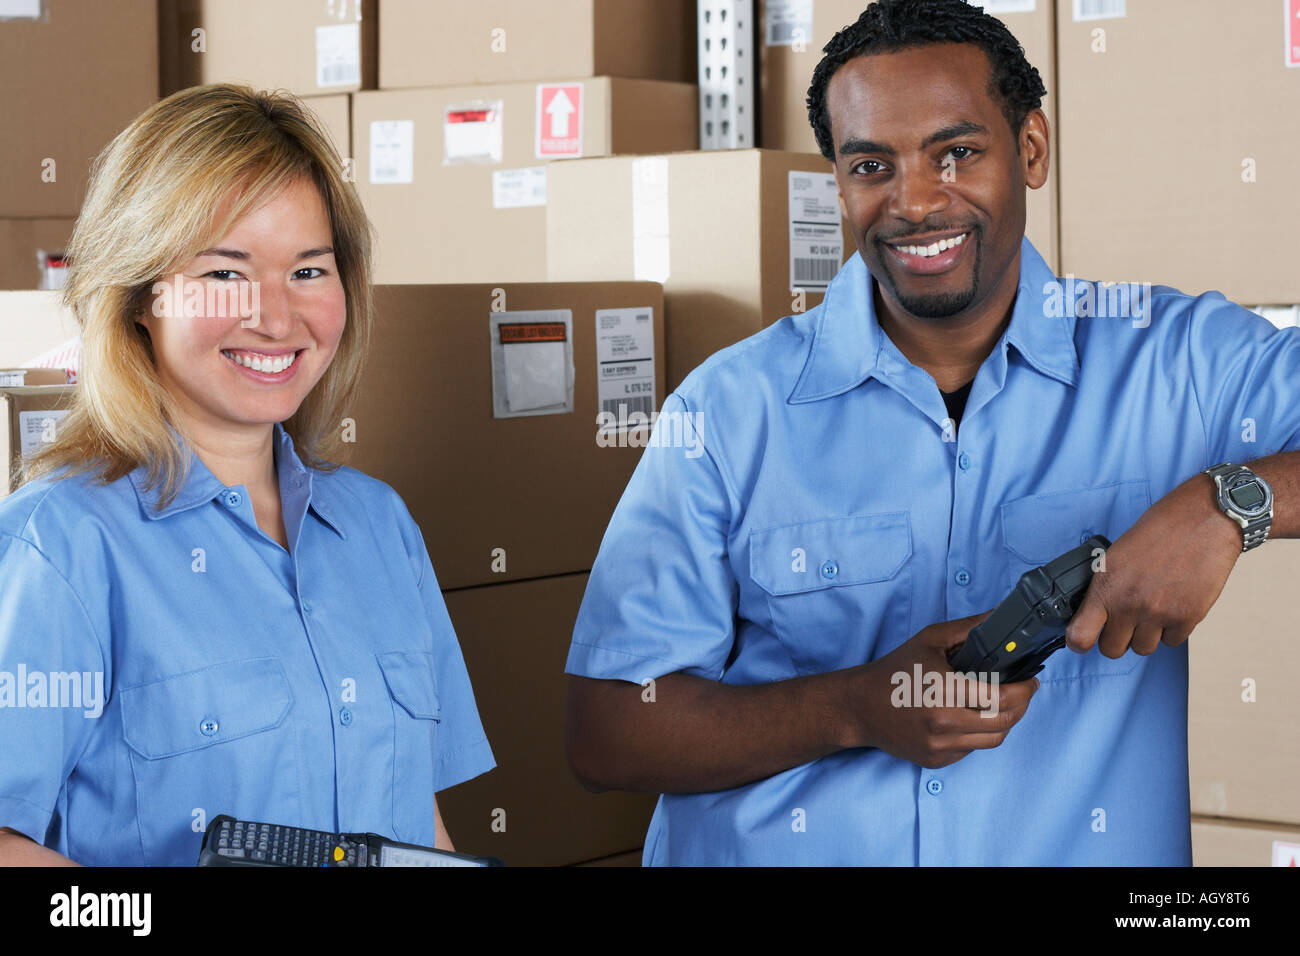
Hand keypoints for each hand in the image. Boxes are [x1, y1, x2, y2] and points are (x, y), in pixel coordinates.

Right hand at [846, 610, 1039, 767]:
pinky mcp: (936, 760)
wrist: (860, 707)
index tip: (1031, 680)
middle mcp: (943, 723)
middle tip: (1024, 691)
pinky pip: (972, 750)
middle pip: (1004, 722)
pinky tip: (972, 718)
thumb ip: (969, 628)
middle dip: (1022, 706)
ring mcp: (940, 746)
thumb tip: (1001, 615)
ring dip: (1005, 722)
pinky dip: (979, 734)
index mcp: (943, 690)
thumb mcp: (929, 640)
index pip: (1002, 698)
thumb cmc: (895, 670)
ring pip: (993, 740)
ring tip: (1002, 704)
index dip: (1025, 690)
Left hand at [1065, 475, 1241, 658]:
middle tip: (1124, 622)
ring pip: (1143, 648)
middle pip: (1112, 649)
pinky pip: (1172, 641)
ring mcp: (1159, 614)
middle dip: (1117, 638)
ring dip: (1146, 634)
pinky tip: (1174, 605)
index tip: (1082, 640)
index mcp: (1106, 586)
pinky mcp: (1187, 618)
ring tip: (1153, 608)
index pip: (1079, 636)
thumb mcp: (1117, 555)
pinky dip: (1172, 629)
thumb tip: (1095, 613)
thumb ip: (1106, 587)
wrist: (1204, 520)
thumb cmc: (1161, 530)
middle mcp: (1129, 604)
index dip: (1078, 643)